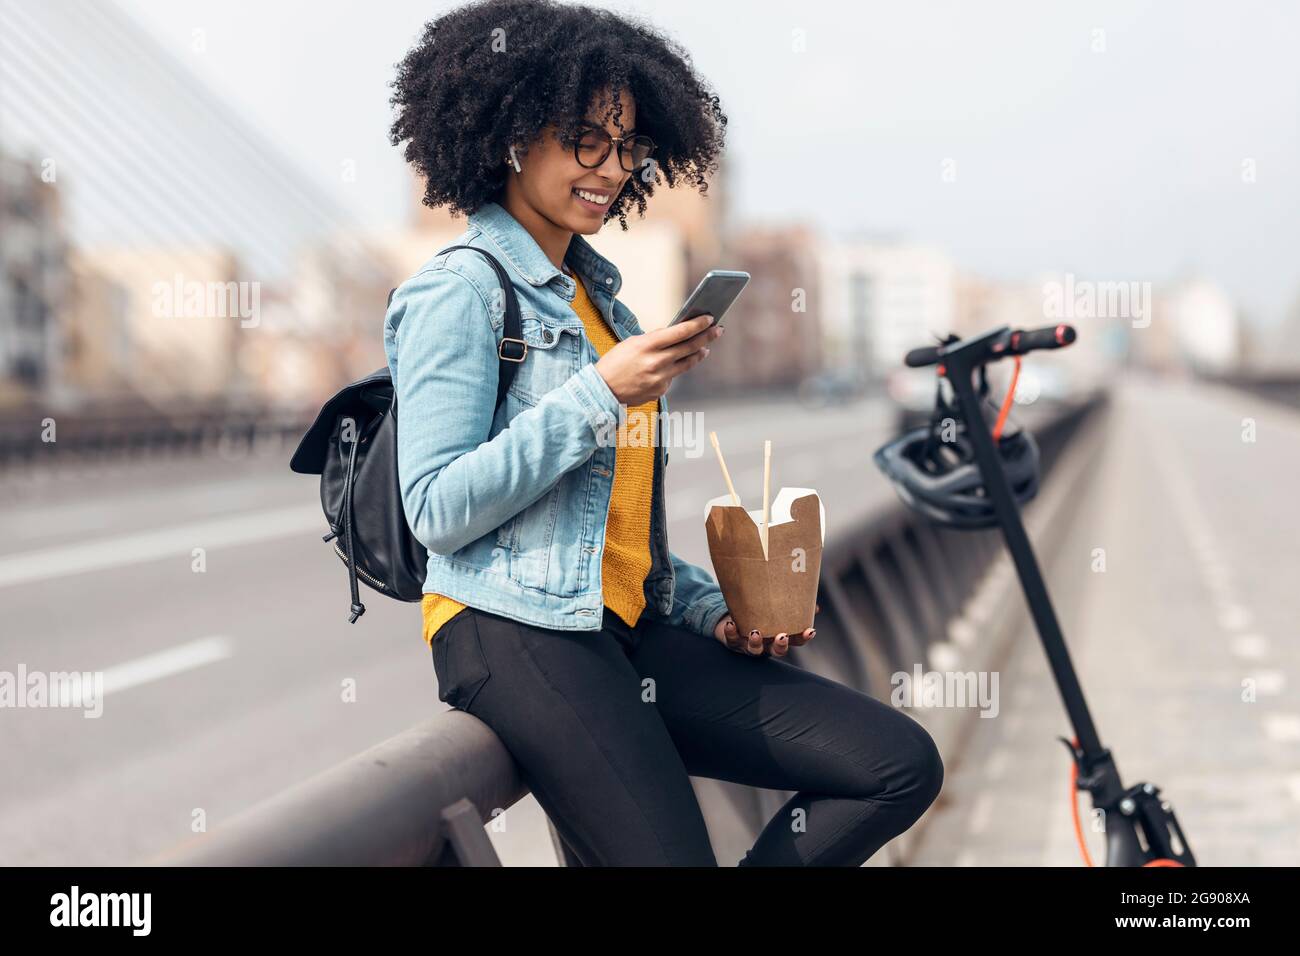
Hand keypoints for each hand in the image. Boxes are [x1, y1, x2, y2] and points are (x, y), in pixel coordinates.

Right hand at [595, 313, 721, 404]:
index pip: (679, 332)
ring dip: (698, 353)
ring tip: (705, 347)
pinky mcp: (660, 391)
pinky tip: (672, 366)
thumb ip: (655, 339)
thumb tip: (676, 332)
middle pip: (689, 347)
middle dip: (706, 336)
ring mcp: (659, 378)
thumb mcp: (632, 344)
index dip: (697, 324)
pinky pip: (673, 377)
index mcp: (647, 345)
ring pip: (687, 363)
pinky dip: (674, 370)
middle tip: (718, 329)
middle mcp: (656, 362)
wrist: (601, 390)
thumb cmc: (615, 363)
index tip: (709, 318)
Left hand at [713, 603, 819, 657]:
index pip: (796, 641)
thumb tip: (815, 606)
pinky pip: (731, 640)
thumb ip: (792, 607)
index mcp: (779, 637)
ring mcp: (748, 645)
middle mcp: (766, 645)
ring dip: (755, 643)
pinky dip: (731, 633)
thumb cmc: (757, 614)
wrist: (730, 620)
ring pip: (754, 650)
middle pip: (776, 651)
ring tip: (756, 632)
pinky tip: (731, 624)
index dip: (804, 637)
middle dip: (780, 646)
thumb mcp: (774, 611)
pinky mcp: (732, 641)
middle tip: (782, 636)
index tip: (810, 631)